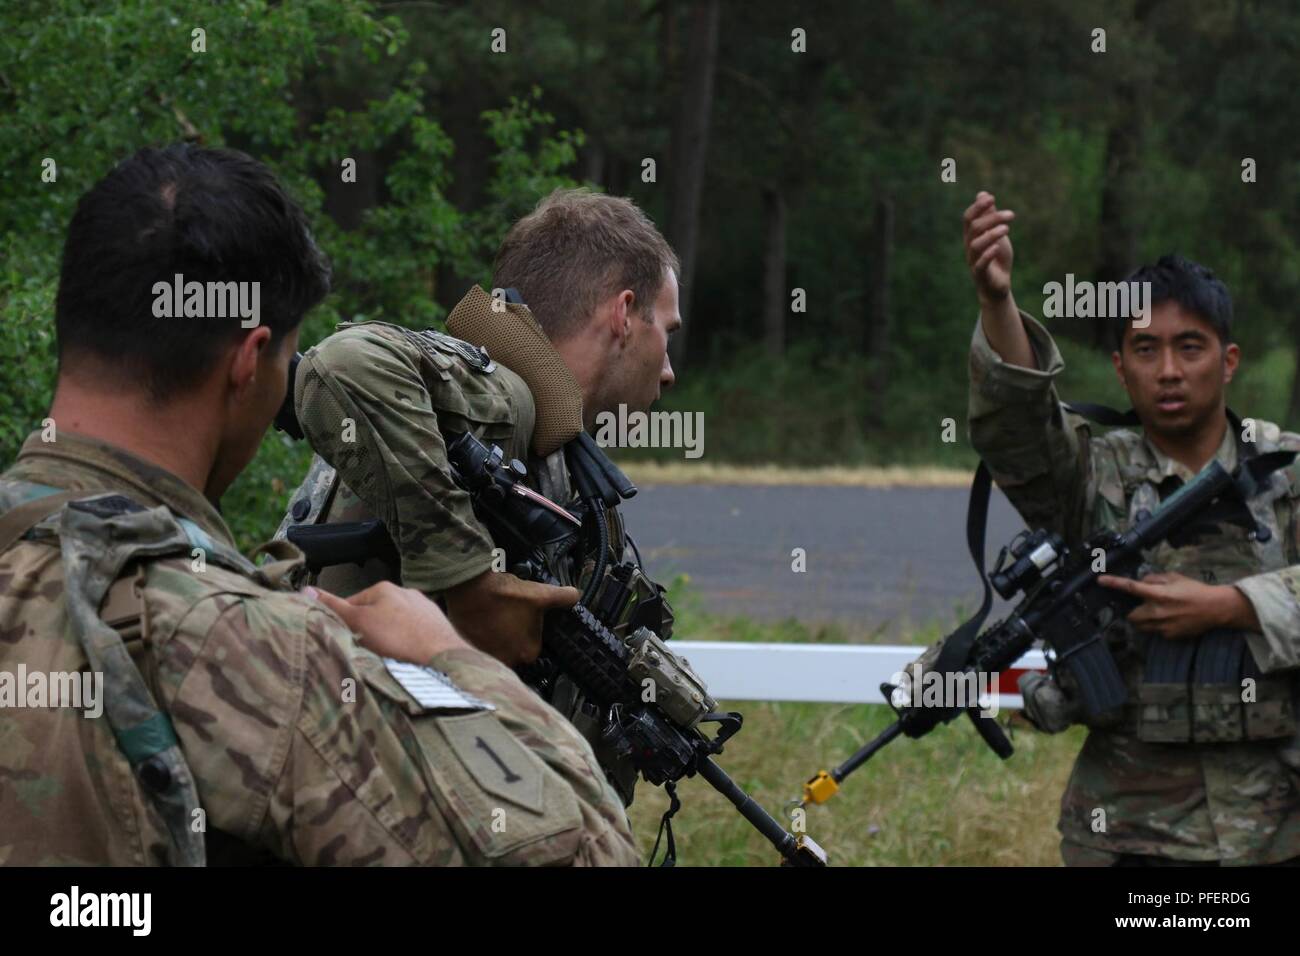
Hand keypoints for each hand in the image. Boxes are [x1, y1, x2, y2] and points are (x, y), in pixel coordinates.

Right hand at [309, 581, 467, 662]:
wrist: (443, 657)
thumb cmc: (398, 639)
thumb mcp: (358, 623)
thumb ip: (333, 607)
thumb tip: (306, 590)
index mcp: (384, 588)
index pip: (352, 603)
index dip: (344, 624)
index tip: (343, 642)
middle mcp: (406, 592)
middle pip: (375, 614)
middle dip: (368, 632)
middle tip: (365, 652)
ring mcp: (424, 608)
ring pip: (395, 624)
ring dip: (388, 639)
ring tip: (387, 658)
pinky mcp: (437, 625)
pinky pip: (413, 633)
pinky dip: (407, 644)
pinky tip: (406, 657)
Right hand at [443, 569, 580, 666]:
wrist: (471, 588)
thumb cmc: (505, 594)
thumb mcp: (542, 594)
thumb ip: (564, 597)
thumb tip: (576, 595)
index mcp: (527, 653)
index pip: (534, 646)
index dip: (530, 630)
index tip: (523, 619)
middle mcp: (507, 660)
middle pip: (514, 649)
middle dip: (512, 635)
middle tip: (507, 616)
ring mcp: (485, 656)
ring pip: (496, 648)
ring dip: (496, 636)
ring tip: (494, 616)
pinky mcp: (468, 648)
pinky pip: (477, 645)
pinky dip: (480, 634)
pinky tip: (482, 619)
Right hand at [963, 191, 1015, 304]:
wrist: (997, 286)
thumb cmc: (996, 258)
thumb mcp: (996, 233)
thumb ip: (989, 216)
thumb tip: (982, 194)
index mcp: (971, 236)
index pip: (969, 218)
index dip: (978, 207)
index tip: (992, 198)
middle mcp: (969, 247)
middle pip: (974, 228)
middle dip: (992, 218)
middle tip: (1011, 214)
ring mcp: (973, 261)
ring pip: (976, 245)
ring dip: (991, 234)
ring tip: (1007, 228)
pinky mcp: (980, 275)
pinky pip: (980, 264)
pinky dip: (988, 255)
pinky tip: (997, 247)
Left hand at [1096, 571, 1260, 638]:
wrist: (1216, 609)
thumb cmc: (1195, 590)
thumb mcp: (1175, 578)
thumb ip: (1155, 579)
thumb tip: (1141, 583)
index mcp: (1159, 595)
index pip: (1131, 587)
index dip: (1113, 583)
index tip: (1100, 580)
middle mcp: (1158, 612)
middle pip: (1131, 615)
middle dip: (1132, 610)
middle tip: (1141, 605)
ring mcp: (1163, 626)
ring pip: (1141, 625)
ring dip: (1142, 619)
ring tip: (1156, 612)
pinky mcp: (1169, 636)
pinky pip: (1155, 631)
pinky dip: (1156, 626)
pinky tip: (1169, 619)